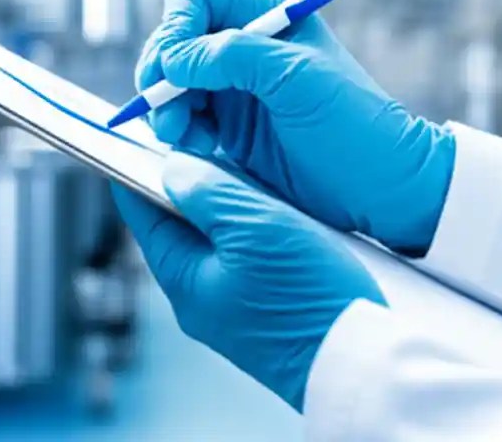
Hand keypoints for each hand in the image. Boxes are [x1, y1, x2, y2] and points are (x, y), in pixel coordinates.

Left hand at [112, 153, 385, 410]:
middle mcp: (202, 299)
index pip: (143, 212)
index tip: (145, 137)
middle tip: (217, 147)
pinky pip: (254, 260)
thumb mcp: (255, 228)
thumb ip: (207, 194)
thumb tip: (173, 169)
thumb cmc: (309, 299)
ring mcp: (236, 309)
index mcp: (184, 280)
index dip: (141, 169)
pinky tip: (290, 220)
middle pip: (183, 225)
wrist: (361, 363)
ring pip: (223, 240)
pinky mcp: (269, 313)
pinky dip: (264, 233)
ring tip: (261, 181)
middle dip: (197, 185)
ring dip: (238, 208)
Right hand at [136, 0, 455, 254]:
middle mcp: (247, 47)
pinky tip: (194, 147)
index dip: (176, 23)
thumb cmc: (354, 126)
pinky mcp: (231, 131)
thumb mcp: (296, 79)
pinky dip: (178, 131)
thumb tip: (173, 58)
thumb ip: (231, 55)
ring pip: (171, 83)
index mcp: (269, 15)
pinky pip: (183, 120)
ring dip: (164, 105)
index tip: (175, 64)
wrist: (382, 189)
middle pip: (174, 40)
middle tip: (163, 107)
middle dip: (162, 71)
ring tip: (180, 134)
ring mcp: (236, 90)